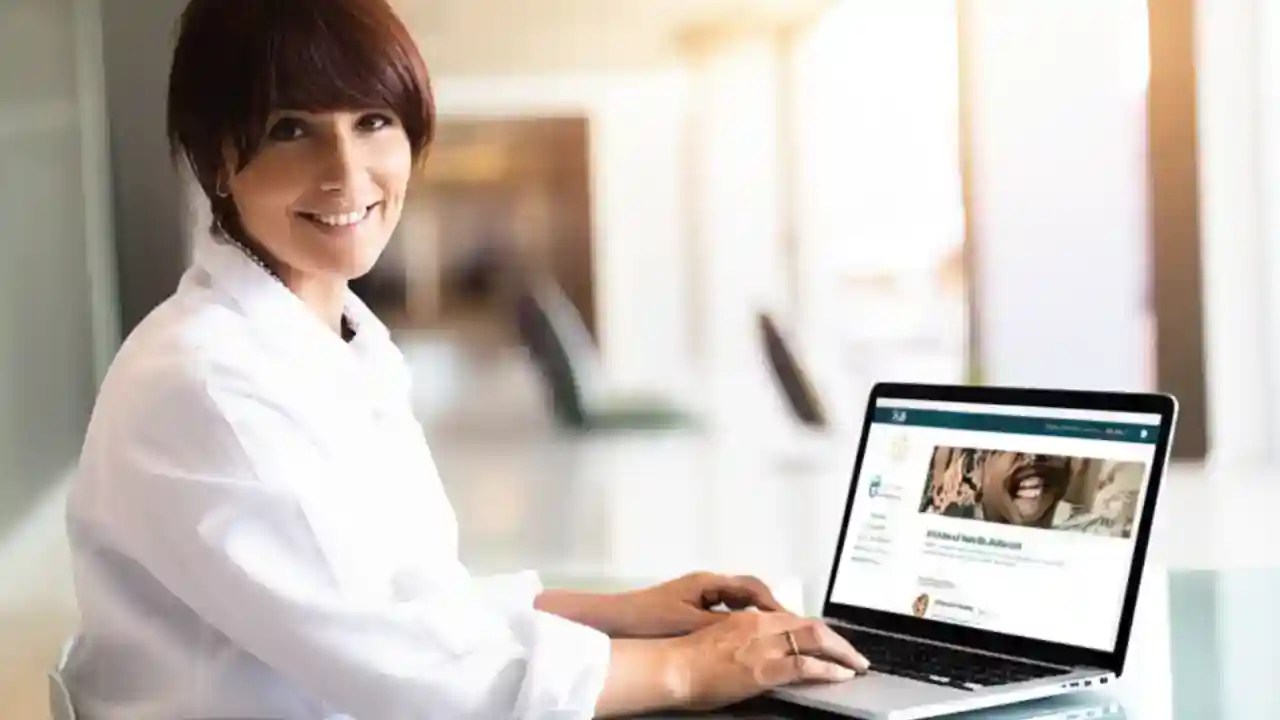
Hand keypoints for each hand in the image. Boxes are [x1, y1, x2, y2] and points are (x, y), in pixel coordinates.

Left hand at [610, 572, 785, 637]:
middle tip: (788, 628)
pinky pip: (724, 611)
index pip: (751, 587)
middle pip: (747, 591)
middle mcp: (706, 584)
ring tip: (771, 634)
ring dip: (754, 616)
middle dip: (768, 608)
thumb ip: (720, 623)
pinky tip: (742, 638)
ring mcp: (698, 595)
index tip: (790, 619)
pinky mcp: (691, 607)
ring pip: (736, 602)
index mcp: (708, 582)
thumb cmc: (648, 618)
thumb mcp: (689, 623)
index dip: (773, 603)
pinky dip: (738, 621)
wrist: (615, 620)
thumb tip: (753, 628)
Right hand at [670, 612, 869, 710]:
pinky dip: (828, 669)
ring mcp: (764, 646)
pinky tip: (841, 676)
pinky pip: (805, 665)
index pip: (795, 619)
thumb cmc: (688, 658)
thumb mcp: (722, 639)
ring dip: (841, 653)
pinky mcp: (764, 669)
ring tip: (856, 665)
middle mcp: (761, 625)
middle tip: (854, 655)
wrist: (672, 668)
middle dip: (838, 640)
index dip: (818, 632)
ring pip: (815, 639)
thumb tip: (763, 653)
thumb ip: (746, 640)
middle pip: (812, 625)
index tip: (831, 643)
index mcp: (750, 618)